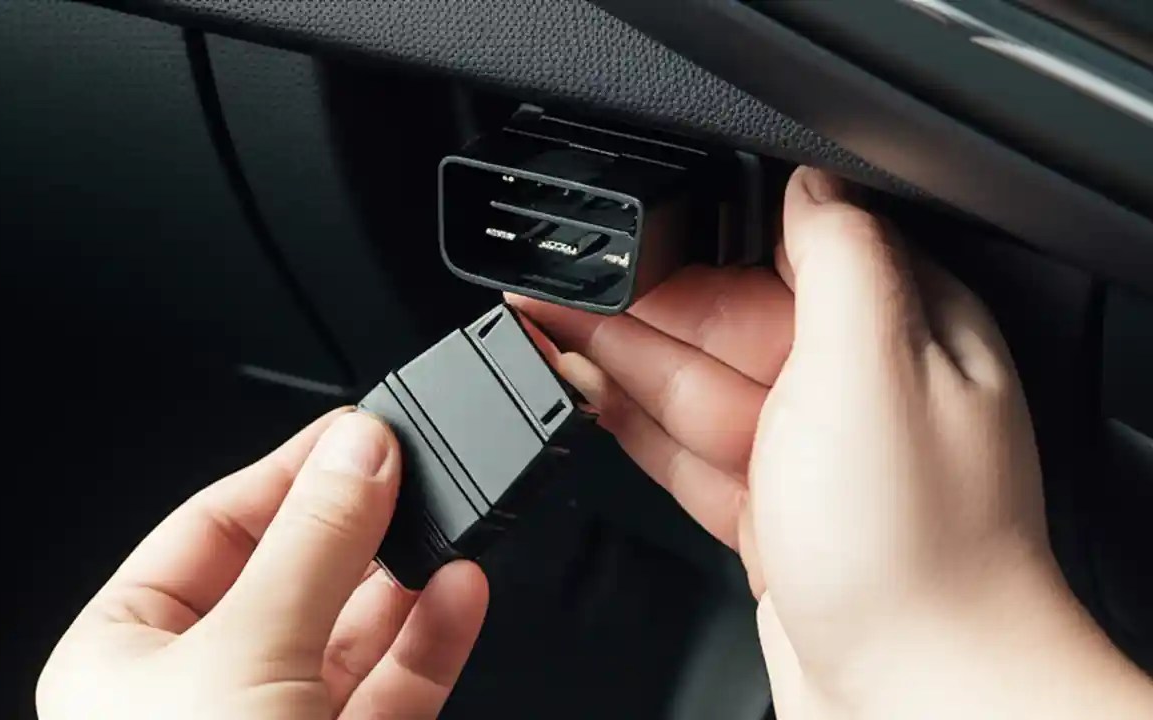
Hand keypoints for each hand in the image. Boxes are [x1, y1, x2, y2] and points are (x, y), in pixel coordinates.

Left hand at [37, 409, 487, 719]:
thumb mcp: (244, 660)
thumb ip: (312, 548)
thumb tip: (356, 451)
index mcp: (128, 654)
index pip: (213, 526)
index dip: (288, 472)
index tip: (357, 429)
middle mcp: (204, 690)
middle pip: (294, 573)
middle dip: (357, 522)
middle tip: (415, 464)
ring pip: (356, 630)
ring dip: (405, 576)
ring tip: (448, 519)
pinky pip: (396, 685)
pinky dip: (434, 636)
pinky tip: (459, 590)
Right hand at [511, 167, 1152, 718]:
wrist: (916, 700)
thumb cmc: (917, 551)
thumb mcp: (874, 364)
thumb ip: (838, 257)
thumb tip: (812, 175)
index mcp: (896, 332)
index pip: (781, 255)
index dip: (693, 241)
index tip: (617, 230)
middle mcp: (853, 389)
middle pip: (722, 321)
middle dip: (631, 300)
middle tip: (543, 278)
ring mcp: (807, 458)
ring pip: (691, 386)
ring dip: (612, 356)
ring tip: (533, 321)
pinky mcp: (771, 515)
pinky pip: (687, 451)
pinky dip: (630, 423)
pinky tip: (582, 395)